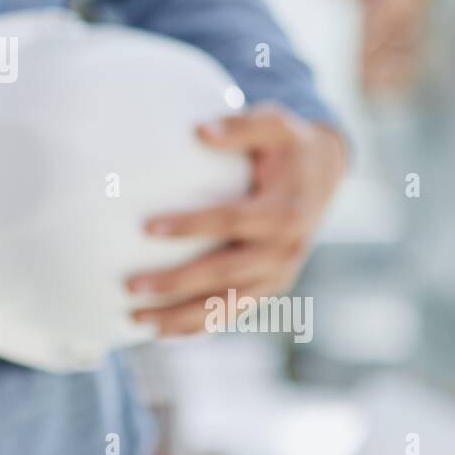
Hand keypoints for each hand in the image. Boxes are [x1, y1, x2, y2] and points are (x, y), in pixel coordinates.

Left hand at [126, 103, 346, 335]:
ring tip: (137, 319)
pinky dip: (200, 324)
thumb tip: (200, 130)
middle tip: (131, 285)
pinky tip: (163, 331)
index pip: (231, 221)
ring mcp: (279, 274)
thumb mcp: (274, 123)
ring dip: (181, 316)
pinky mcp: (271, 286)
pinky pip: (233, 311)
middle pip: (224, 273)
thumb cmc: (288, 144)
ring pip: (227, 304)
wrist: (324, 173)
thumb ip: (240, 125)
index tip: (146, 228)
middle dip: (176, 283)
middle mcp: (285, 250)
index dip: (190, 225)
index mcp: (285, 211)